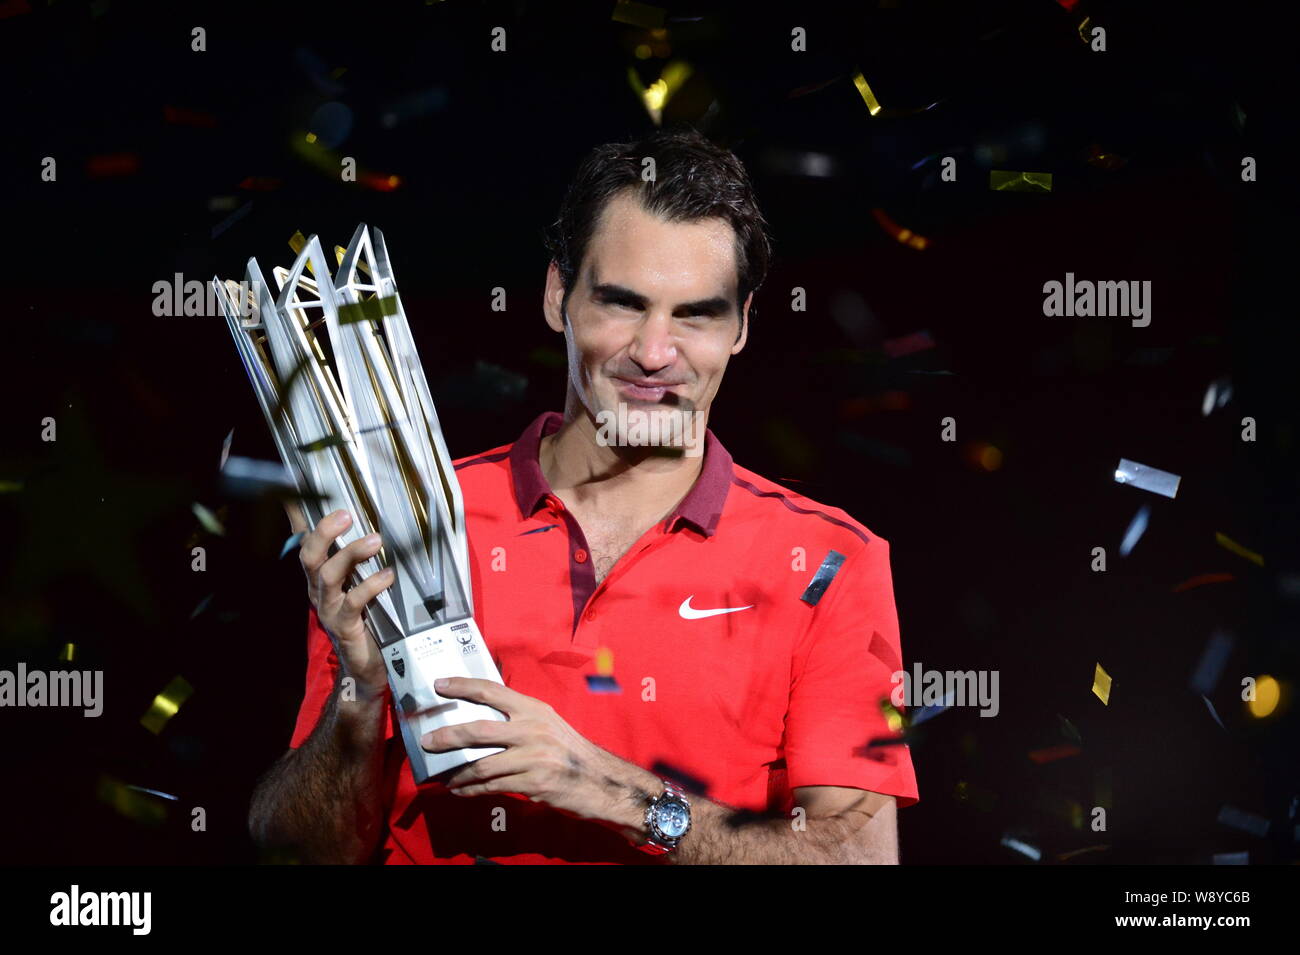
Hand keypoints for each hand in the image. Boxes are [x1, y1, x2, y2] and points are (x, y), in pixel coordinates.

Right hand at [292, 506, 393, 702]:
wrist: (368, 667)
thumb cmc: (370, 620)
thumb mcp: (366, 585)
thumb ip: (368, 562)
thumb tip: (383, 528)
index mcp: (322, 578)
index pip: (307, 544)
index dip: (306, 522)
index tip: (316, 498)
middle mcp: (319, 591)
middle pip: (309, 556)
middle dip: (325, 532)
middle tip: (347, 514)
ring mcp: (329, 609)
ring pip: (330, 575)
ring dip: (352, 554)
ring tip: (376, 541)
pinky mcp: (344, 627)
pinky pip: (353, 601)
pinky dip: (371, 585)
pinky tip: (389, 576)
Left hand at [424, 678, 659, 832]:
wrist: (600, 779)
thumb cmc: (568, 750)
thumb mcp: (548, 724)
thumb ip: (519, 720)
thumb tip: (480, 721)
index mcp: (534, 709)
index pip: (492, 690)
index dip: (463, 686)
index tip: (439, 684)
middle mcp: (533, 729)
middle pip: (479, 730)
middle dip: (448, 736)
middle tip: (427, 741)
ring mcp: (533, 757)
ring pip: (482, 765)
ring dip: (457, 772)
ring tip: (442, 777)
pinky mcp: (534, 783)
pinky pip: (493, 786)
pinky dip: (472, 790)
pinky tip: (461, 790)